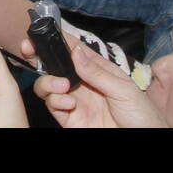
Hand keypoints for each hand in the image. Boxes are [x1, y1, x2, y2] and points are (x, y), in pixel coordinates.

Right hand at [30, 39, 167, 127]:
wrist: (144, 141)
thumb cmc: (143, 115)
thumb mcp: (124, 89)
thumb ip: (97, 72)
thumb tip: (75, 51)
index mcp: (97, 69)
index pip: (73, 49)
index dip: (56, 39)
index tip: (41, 31)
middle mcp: (82, 83)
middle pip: (54, 65)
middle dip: (39, 55)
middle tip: (28, 49)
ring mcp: (74, 100)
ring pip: (47, 84)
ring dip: (48, 81)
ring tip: (61, 86)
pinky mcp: (70, 119)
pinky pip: (52, 105)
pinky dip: (54, 101)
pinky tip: (68, 103)